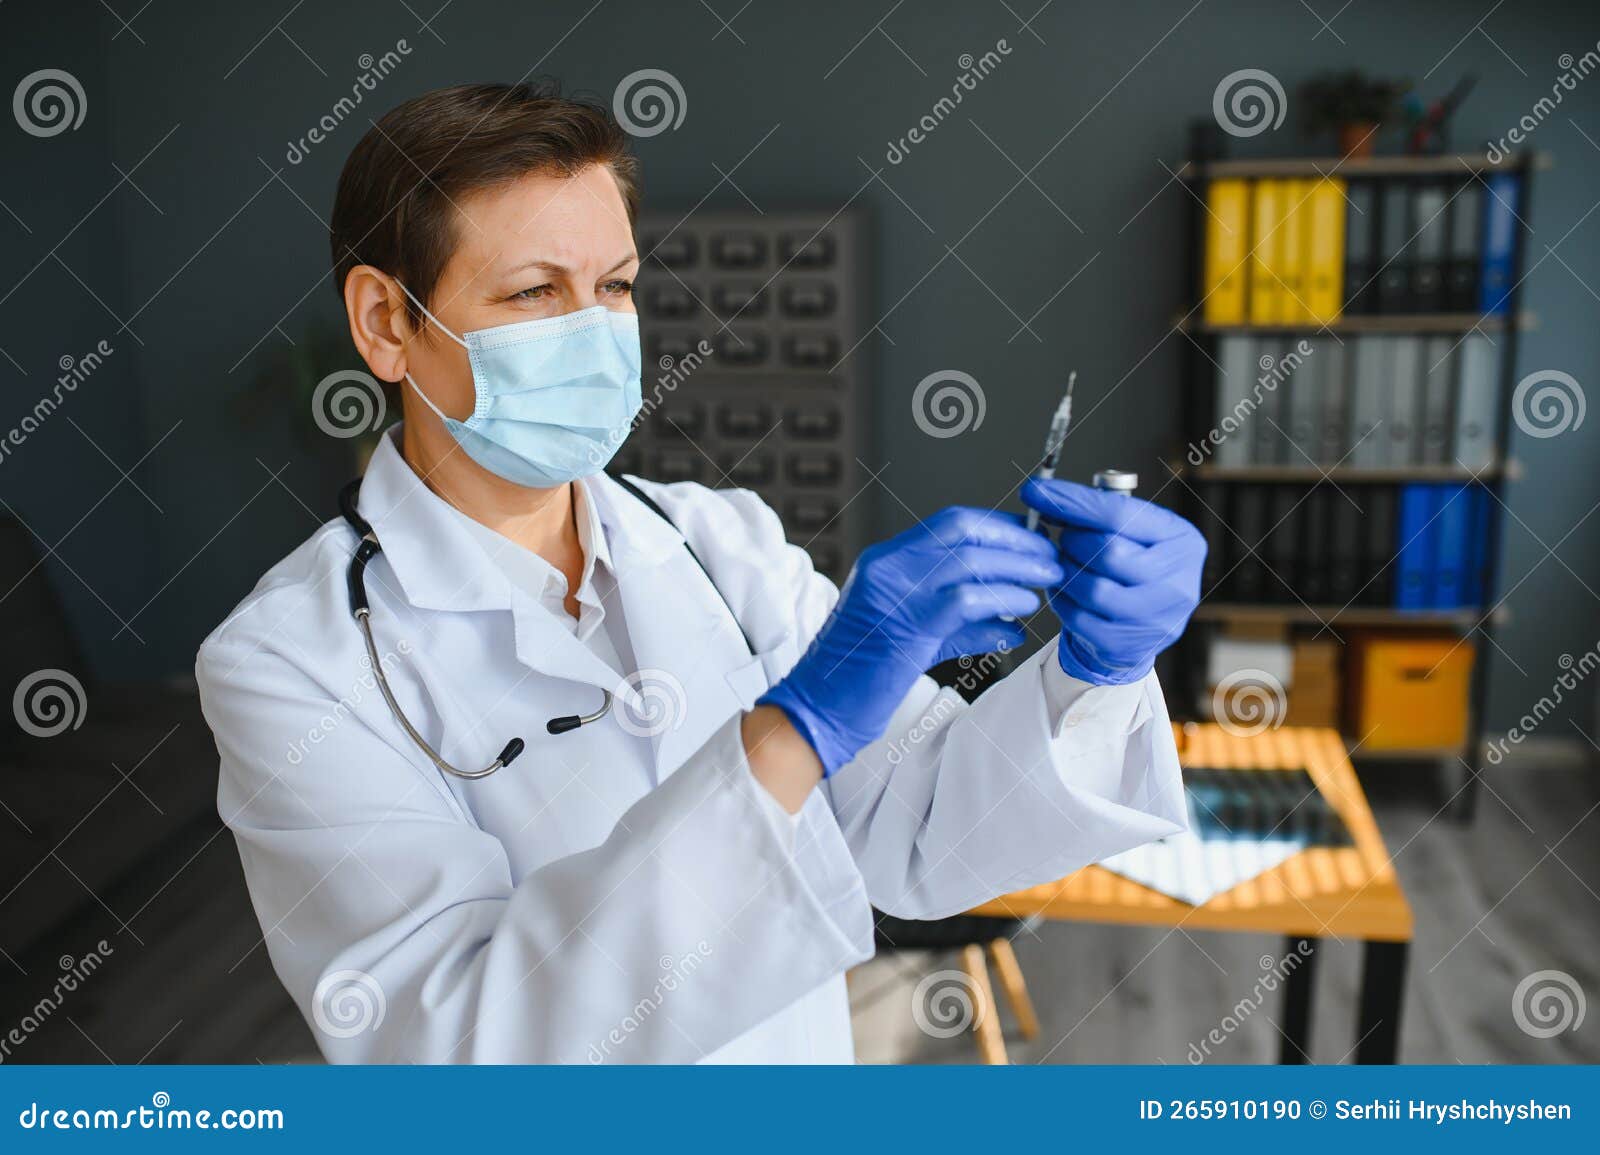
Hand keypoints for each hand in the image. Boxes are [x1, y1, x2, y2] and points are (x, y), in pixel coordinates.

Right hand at [758, 507, 1063, 775]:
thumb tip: (1009, 618)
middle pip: (964, 531)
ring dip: (1018, 570)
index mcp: (884, 562)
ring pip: (970, 561)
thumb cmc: (858, 679)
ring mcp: (892, 594)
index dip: (998, 525)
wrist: (815, 711)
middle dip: (1017, 540)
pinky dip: (1001, 604)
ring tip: (1046, 584)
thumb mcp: (913, 638)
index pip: (950, 522)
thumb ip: (957, 622)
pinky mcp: (904, 627)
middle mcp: (886, 567)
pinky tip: (1019, 619)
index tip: (1031, 538)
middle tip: (1051, 557)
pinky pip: (965, 601)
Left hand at [1019, 478, 1204, 685]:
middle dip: (1073, 541)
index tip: (1036, 491)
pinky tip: (1063, 589)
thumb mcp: (1133, 533)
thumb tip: (1044, 496)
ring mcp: (1157, 618)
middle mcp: (1178, 580)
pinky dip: (1062, 599)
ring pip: (1093, 588)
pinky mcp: (1129, 646)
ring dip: (1066, 571)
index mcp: (1182, 540)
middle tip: (1065, 539)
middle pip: (1107, 551)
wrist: (1140, 628)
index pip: (1119, 513)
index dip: (1072, 501)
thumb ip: (1099, 513)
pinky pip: (1081, 618)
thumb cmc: (1132, 568)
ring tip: (1064, 563)